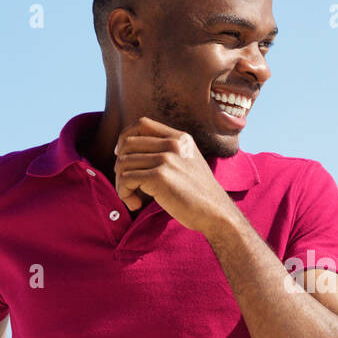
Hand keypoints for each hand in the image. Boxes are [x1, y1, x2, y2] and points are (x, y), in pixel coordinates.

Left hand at [114, 117, 239, 235]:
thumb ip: (168, 152)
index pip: (142, 124)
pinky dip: (124, 194)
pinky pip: (126, 179)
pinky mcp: (159, 177)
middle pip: (128, 144)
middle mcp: (173, 144)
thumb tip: (130, 152)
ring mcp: (167, 159)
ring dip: (121, 184)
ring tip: (133, 198)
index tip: (121, 155)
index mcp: (180, 138)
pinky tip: (135, 204)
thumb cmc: (199, 194)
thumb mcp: (188, 162)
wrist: (216, 213)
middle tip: (128, 185)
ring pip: (123, 163)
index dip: (125, 138)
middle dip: (120, 166)